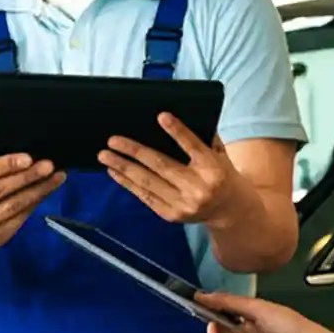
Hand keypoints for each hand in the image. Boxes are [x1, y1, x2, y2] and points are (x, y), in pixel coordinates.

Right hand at [0, 147, 65, 246]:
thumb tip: (0, 141)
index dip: (5, 165)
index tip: (28, 158)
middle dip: (26, 177)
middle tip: (47, 165)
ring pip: (13, 206)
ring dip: (38, 190)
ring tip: (56, 177)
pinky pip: (20, 218)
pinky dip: (36, 203)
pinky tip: (47, 190)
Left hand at [98, 113, 239, 224]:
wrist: (229, 210)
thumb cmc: (221, 173)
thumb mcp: (220, 154)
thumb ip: (204, 138)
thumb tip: (173, 119)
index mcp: (213, 169)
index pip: (193, 147)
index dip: (177, 132)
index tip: (161, 117)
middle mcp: (198, 188)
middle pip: (161, 165)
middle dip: (134, 151)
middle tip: (113, 140)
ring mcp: (183, 205)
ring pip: (148, 182)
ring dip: (123, 168)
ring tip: (105, 156)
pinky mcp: (171, 216)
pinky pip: (145, 197)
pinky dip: (127, 184)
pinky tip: (114, 172)